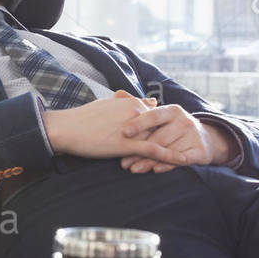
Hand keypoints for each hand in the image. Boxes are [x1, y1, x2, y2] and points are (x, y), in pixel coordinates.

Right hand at [42, 90, 189, 163]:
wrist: (67, 128)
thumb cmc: (82, 119)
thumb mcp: (105, 104)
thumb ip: (122, 101)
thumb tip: (129, 96)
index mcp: (131, 102)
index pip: (155, 114)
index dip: (165, 126)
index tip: (176, 132)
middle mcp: (136, 112)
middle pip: (161, 126)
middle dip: (175, 136)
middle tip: (189, 145)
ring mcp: (134, 128)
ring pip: (161, 138)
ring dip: (176, 147)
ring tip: (191, 155)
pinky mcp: (128, 144)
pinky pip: (154, 150)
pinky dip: (170, 156)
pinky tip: (182, 161)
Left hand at [118, 105, 239, 173]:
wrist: (204, 139)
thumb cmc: (173, 127)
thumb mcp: (160, 115)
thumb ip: (139, 106)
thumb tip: (117, 93)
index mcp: (172, 110)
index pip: (154, 116)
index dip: (139, 123)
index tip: (124, 132)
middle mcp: (184, 121)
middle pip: (159, 137)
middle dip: (140, 150)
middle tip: (123, 161)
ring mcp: (193, 136)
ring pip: (168, 151)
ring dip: (149, 161)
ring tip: (133, 168)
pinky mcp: (200, 151)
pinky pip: (182, 160)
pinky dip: (168, 165)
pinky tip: (155, 169)